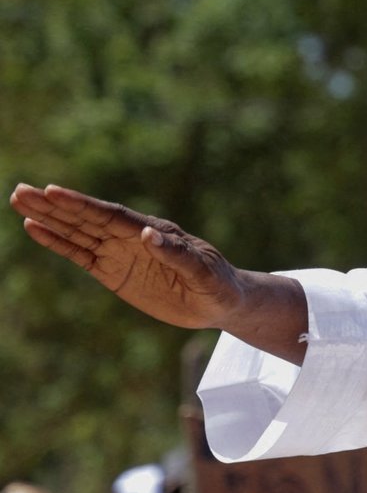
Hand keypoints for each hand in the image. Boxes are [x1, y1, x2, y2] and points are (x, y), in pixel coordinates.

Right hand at [10, 183, 245, 329]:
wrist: (220, 302)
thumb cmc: (218, 284)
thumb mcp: (203, 272)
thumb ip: (178, 255)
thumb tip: (149, 234)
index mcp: (154, 231)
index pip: (111, 215)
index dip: (81, 204)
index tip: (53, 191)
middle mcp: (132, 238)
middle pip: (87, 218)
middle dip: (54, 205)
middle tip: (21, 190)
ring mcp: (120, 254)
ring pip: (78, 232)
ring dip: (49, 218)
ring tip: (20, 202)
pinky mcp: (113, 272)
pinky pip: (80, 255)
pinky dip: (57, 243)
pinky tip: (36, 229)